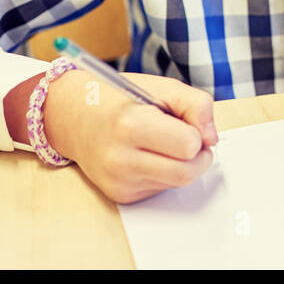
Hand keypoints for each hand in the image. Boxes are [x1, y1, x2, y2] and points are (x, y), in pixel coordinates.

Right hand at [42, 69, 217, 204]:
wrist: (73, 117)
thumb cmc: (119, 98)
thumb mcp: (161, 87)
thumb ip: (196, 105)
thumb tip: (211, 138)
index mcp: (131, 125)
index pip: (190, 146)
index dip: (196, 132)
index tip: (185, 121)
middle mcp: (121, 159)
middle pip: (187, 173)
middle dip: (198, 155)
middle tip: (189, 137)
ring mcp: (119, 182)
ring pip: (176, 183)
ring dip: (182, 164)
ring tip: (165, 143)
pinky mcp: (120, 195)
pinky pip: (160, 189)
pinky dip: (164, 173)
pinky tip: (147, 155)